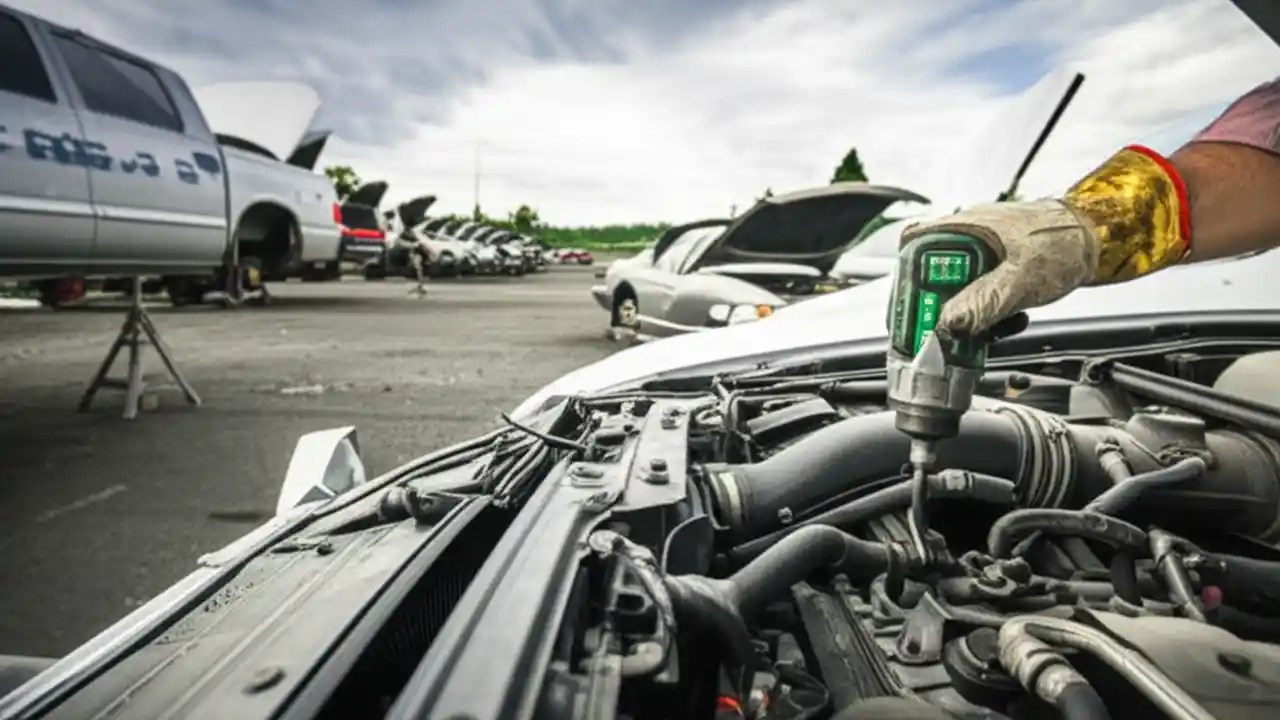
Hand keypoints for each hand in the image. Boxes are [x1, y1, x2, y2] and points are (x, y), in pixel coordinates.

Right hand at [900, 199, 1098, 337]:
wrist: (1098, 237)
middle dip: (944, 311)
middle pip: (929, 279)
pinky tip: (1005, 318)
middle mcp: (961, 236)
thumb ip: (982, 304)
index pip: (911, 258)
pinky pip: (975, 292)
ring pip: (953, 290)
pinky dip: (985, 310)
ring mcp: (976, 250)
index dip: (908, 292)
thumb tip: (947, 325)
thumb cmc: (1062, 244)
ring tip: (991, 327)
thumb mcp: (1019, 281)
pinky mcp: (991, 265)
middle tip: (958, 333)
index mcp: (959, 229)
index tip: (917, 320)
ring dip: (968, 315)